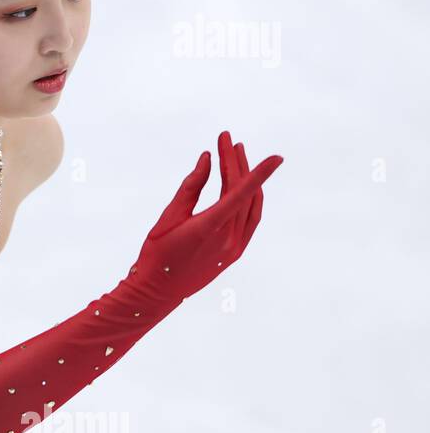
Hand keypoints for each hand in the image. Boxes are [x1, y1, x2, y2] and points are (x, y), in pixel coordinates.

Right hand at [130, 131, 282, 302]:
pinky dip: (248, 198)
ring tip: (235, 155)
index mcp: (209, 228)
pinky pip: (250, 219)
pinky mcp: (235, 252)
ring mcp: (235, 247)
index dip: (260, 173)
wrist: (158, 292)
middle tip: (227, 140)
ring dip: (245, 179)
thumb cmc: (156, 254)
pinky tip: (241, 184)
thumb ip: (191, 187)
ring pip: (249, 205)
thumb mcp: (168, 217)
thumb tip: (207, 159)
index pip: (240, 194)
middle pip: (242, 194)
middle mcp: (229, 239)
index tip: (277, 157)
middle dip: (236, 163)